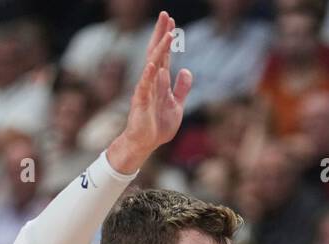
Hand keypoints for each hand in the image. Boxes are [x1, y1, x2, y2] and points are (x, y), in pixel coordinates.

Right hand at [106, 12, 192, 170]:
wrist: (145, 143)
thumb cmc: (158, 125)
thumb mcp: (176, 105)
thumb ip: (182, 88)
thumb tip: (187, 70)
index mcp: (160, 81)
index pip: (164, 54)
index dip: (168, 38)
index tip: (172, 21)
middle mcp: (151, 81)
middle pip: (156, 52)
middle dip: (161, 34)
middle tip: (166, 15)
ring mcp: (146, 89)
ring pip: (153, 65)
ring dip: (160, 50)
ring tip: (168, 35)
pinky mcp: (142, 102)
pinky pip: (145, 86)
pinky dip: (149, 74)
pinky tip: (153, 63)